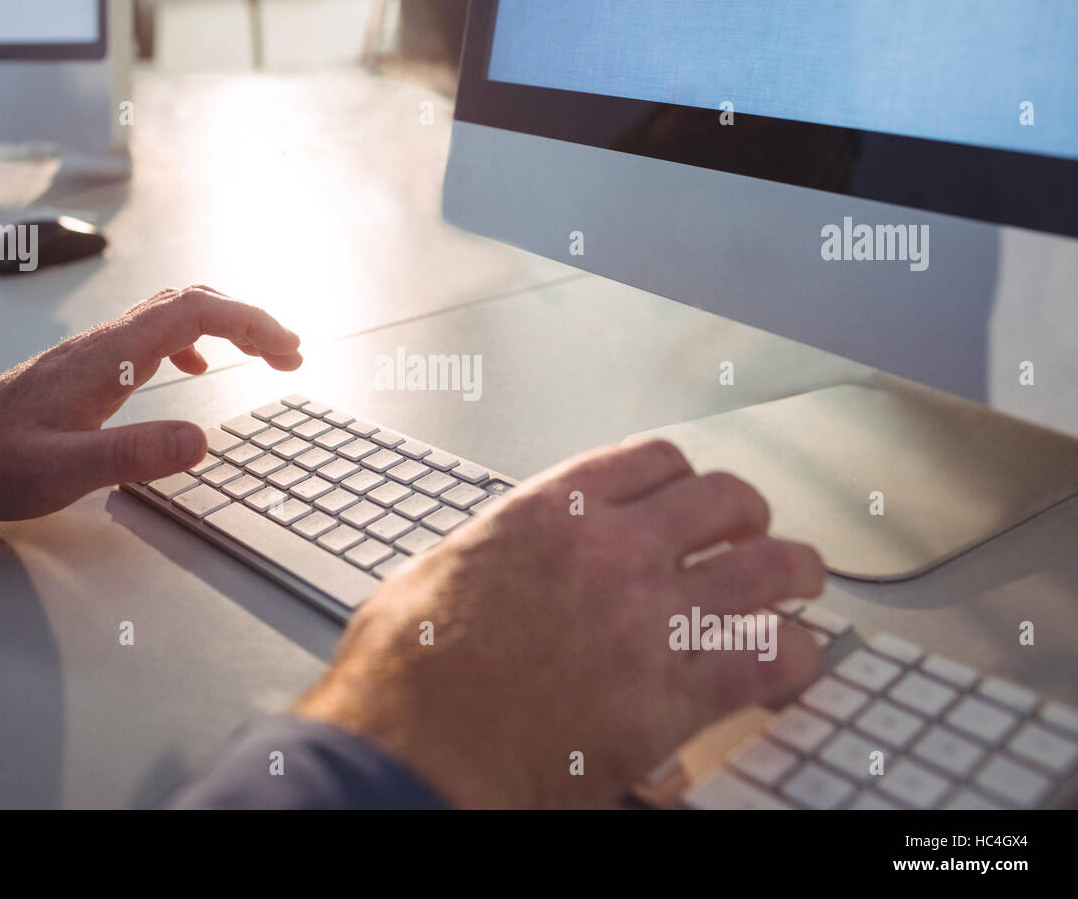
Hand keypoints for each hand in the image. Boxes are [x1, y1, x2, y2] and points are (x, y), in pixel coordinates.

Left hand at [0, 286, 302, 521]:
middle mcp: (106, 342)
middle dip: (248, 318)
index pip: (193, 312)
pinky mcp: (89, 366)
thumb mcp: (63, 469)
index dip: (249, 322)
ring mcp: (97, 350)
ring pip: (172, 313)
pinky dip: (191, 341)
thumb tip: (201, 439)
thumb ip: (132, 454)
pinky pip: (152, 334)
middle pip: (190, 301)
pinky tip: (197, 372)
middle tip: (290, 352)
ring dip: (224, 325)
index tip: (288, 350)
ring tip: (262, 356)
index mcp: (109, 357)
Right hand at [293, 440, 824, 807]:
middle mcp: (613, 550)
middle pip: (726, 500)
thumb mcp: (438, 570)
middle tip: (750, 537)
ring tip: (799, 586)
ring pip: (768, 566)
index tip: (690, 500)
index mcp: (553, 512)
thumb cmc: (409, 670)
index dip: (686, 479)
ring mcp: (652, 618)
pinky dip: (793, 657)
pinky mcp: (676, 694)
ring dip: (793, 573)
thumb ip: (496, 547)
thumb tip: (507, 551)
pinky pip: (773, 656)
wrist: (415, 747)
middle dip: (747, 516)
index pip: (657, 461)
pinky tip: (786, 665)